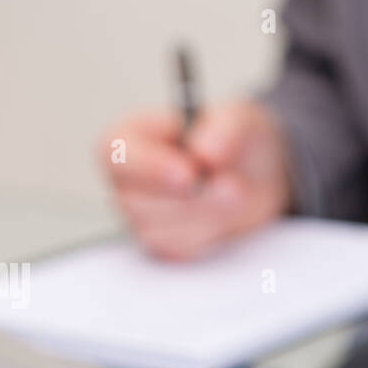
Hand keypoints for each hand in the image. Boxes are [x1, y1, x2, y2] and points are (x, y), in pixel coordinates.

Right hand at [100, 101, 292, 260]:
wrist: (251, 174)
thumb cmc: (230, 140)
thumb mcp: (238, 119)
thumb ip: (224, 128)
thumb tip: (205, 153)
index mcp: (128, 139)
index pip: (116, 155)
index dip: (151, 168)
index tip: (189, 174)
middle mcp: (126, 182)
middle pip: (139, 203)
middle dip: (194, 198)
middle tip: (231, 186)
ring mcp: (141, 217)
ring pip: (162, 231)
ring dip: (208, 216)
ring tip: (234, 192)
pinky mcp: (163, 244)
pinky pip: (181, 249)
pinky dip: (211, 235)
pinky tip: (224, 214)